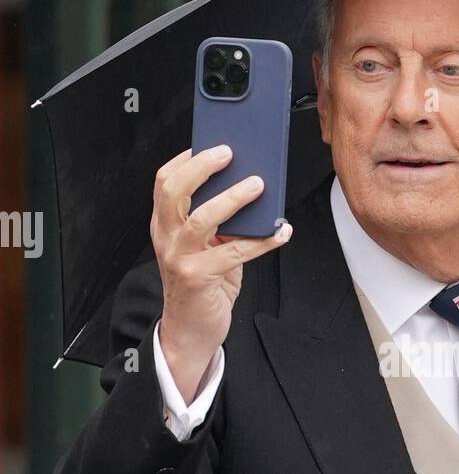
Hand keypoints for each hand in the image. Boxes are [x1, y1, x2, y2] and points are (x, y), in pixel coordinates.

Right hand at [150, 146, 291, 400]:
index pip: (165, 181)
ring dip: (232, 198)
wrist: (190, 331)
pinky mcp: (199, 278)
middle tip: (229, 152)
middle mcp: (166, 237)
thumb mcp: (204, 247)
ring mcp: (180, 258)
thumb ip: (219, 221)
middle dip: (201, 166)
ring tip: (257, 185)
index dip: (187, 158)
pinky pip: (234, 252)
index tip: (213, 142)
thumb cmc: (203, 284)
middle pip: (173, 190)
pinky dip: (261, 240)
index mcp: (164, 224)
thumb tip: (250, 187)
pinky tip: (280, 231)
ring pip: (201, 218)